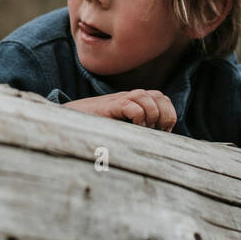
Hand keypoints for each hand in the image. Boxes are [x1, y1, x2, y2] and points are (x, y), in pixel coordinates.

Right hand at [62, 89, 176, 129]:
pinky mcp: (109, 106)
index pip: (163, 98)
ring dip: (152, 115)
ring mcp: (119, 99)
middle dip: (165, 115)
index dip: (169, 114)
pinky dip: (137, 116)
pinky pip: (131, 105)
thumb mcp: (123, 129)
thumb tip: (159, 143)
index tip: (164, 131)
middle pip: (159, 96)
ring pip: (147, 97)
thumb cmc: (98, 129)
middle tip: (157, 132)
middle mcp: (130, 97)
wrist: (71, 121)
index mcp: (136, 101)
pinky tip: (133, 127)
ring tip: (145, 129)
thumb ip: (139, 131)